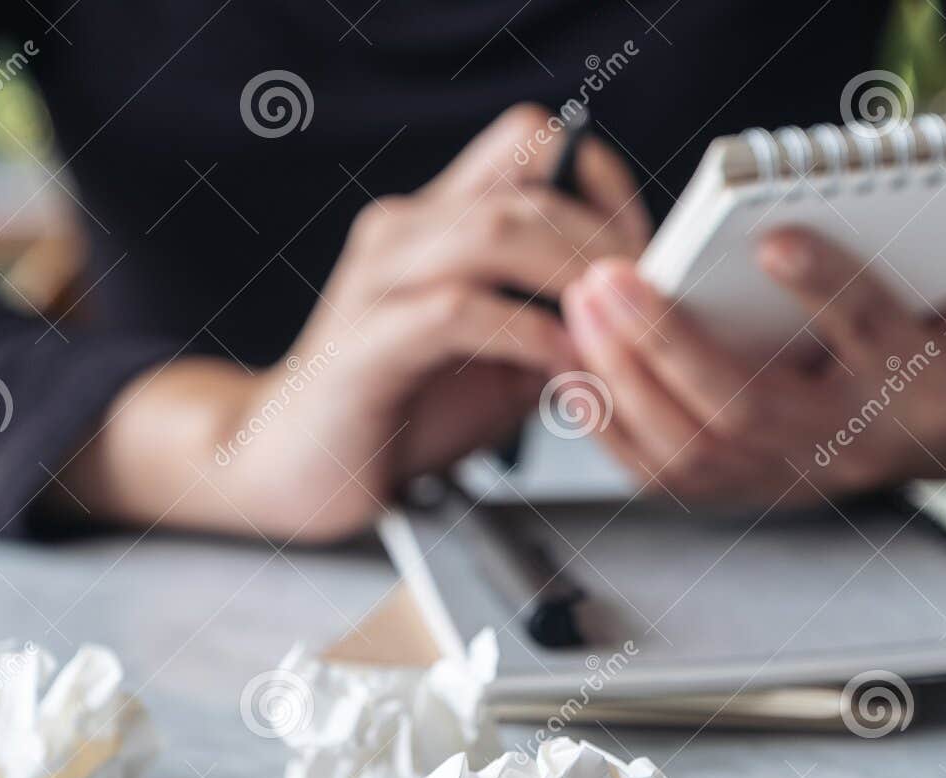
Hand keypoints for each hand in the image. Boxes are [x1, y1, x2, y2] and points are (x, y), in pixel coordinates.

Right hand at [67, 105, 651, 540]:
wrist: (292, 467)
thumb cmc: (394, 411)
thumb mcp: (496, 358)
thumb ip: (552, 319)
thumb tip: (638, 312)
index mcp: (434, 222)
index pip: (528, 142)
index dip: (600, 181)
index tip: (646, 246)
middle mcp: (405, 234)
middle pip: (526, 186)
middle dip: (605, 242)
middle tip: (653, 301)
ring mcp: (379, 281)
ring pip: (494, 231)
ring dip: (573, 278)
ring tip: (617, 329)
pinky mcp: (366, 342)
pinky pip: (458, 312)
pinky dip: (526, 335)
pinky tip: (562, 367)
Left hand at [559, 181, 945, 506]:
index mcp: (927, 384)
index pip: (875, 338)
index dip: (829, 291)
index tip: (775, 237)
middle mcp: (853, 441)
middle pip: (749, 410)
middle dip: (672, 346)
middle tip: (611, 279)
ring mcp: (792, 476)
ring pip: (694, 450)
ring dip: (626, 382)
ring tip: (583, 307)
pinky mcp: (745, 489)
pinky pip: (664, 476)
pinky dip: (611, 428)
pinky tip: (573, 370)